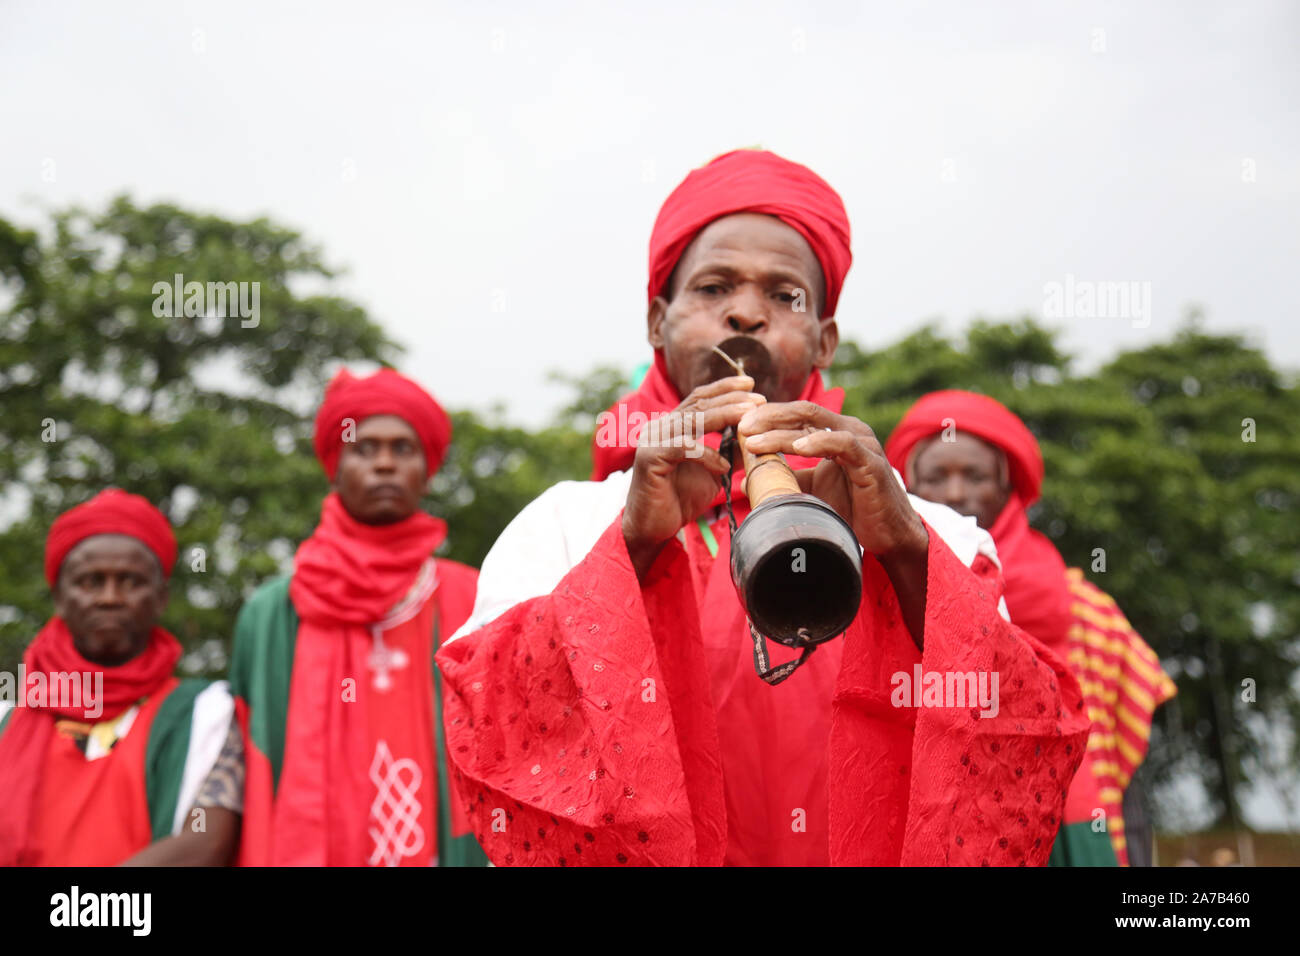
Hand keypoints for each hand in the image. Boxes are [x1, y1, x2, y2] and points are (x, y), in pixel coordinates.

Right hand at [622, 376, 765, 578]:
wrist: (652, 528)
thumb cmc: (680, 499)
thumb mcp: (713, 472)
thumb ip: (729, 452)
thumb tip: (757, 437)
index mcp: (672, 425)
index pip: (699, 398)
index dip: (724, 389)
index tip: (751, 385)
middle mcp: (659, 427)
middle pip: (699, 404)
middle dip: (731, 400)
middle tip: (758, 399)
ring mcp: (652, 440)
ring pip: (692, 421)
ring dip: (724, 416)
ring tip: (749, 417)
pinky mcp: (649, 458)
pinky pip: (683, 448)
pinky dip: (707, 455)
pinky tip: (724, 466)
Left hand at [738, 401, 929, 646]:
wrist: (888, 535)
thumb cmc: (852, 509)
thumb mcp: (812, 490)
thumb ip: (786, 479)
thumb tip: (748, 478)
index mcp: (835, 432)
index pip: (796, 415)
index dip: (767, 416)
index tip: (738, 426)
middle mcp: (849, 430)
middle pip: (803, 411)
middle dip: (768, 416)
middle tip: (740, 426)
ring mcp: (862, 443)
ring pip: (816, 425)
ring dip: (781, 432)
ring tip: (754, 441)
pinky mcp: (871, 462)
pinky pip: (842, 444)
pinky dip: (818, 443)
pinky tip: (797, 448)